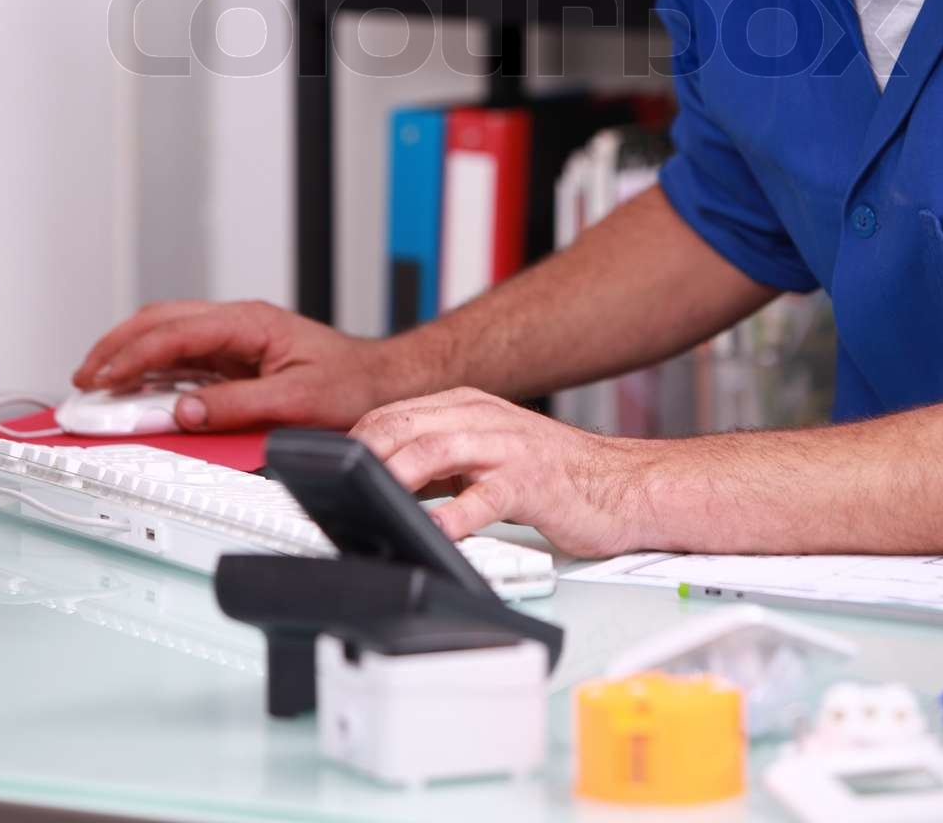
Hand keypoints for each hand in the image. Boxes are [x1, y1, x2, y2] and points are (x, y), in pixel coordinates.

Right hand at [72, 299, 388, 431]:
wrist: (380, 380)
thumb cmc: (350, 382)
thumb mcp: (296, 400)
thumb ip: (236, 406)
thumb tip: (184, 412)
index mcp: (250, 324)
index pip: (176, 332)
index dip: (133, 355)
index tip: (103, 378)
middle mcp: (238, 325)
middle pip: (161, 322)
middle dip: (117, 347)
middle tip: (85, 379)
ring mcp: (235, 339)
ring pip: (167, 336)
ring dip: (130, 356)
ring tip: (98, 384)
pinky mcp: (236, 358)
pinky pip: (183, 358)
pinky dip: (152, 371)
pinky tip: (136, 389)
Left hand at [350, 387, 663, 556]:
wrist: (621, 485)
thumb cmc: (552, 476)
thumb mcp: (485, 457)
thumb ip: (439, 464)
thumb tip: (382, 484)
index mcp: (467, 408)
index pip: (393, 413)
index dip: (354, 440)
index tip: (321, 470)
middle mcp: (483, 418)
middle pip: (405, 425)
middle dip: (363, 454)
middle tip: (330, 487)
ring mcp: (507, 447)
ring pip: (436, 450)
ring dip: (396, 476)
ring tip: (368, 501)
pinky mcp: (532, 482)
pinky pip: (487, 496)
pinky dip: (457, 516)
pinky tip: (438, 535)